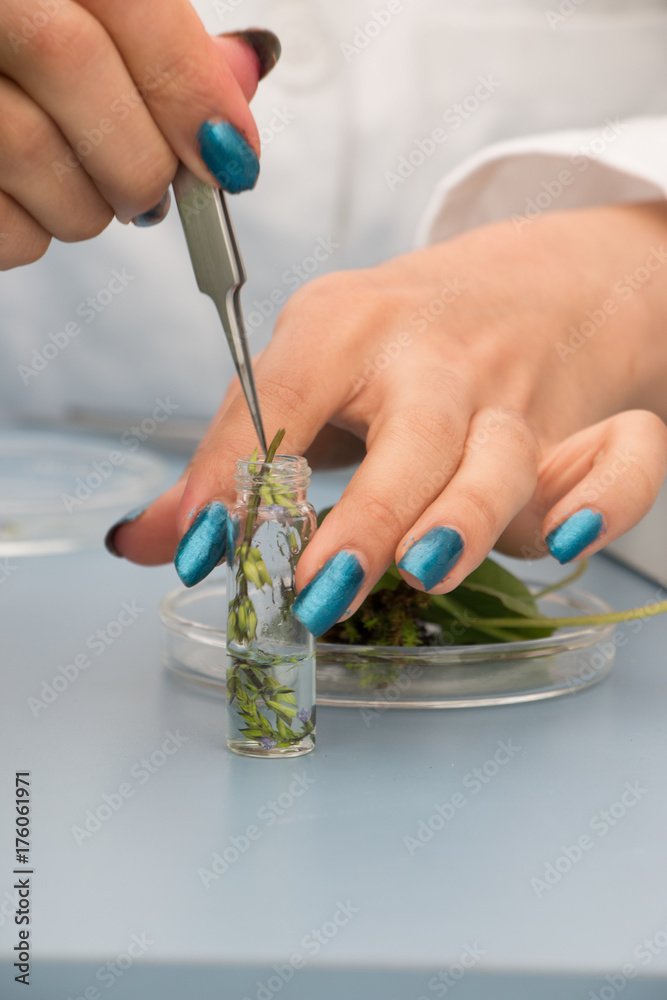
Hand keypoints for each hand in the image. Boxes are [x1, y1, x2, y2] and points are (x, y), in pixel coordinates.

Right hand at [0, 1, 279, 267]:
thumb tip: (242, 72)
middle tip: (150, 188)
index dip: (190, 88)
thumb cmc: (16, 47)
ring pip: (32, 153)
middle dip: (139, 155)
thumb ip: (154, 35)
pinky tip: (25, 202)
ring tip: (80, 190)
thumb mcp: (78, 8)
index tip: (231, 157)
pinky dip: (31, 235)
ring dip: (86, 205)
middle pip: (70, 63)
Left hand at [109, 201, 666, 635]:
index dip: (232, 472)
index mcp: (347, 327)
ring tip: (423, 572)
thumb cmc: (403, 338)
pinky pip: (622, 459)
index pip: (281, 395)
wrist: (541, 278)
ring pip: (503, 456)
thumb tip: (147, 541)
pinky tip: (564, 544)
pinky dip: (603, 502)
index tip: (202, 549)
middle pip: (412, 434)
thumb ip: (234, 453)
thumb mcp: (311, 367)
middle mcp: (436, 360)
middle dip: (365, 515)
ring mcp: (516, 394)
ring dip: (465, 517)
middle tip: (317, 589)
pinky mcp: (588, 425)